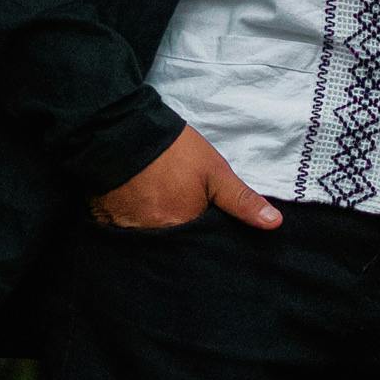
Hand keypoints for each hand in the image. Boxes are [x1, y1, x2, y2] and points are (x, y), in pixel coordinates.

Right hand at [93, 124, 277, 231]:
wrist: (124, 130)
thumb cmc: (175, 151)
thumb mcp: (215, 172)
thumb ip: (242, 201)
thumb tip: (273, 224)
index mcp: (182, 226)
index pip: (199, 249)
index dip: (204, 242)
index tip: (203, 228)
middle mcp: (154, 236)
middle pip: (173, 249)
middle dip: (180, 242)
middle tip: (179, 217)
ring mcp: (127, 230)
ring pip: (148, 243)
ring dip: (155, 234)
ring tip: (158, 214)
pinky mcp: (106, 222)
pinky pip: (123, 235)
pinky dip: (131, 228)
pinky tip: (137, 213)